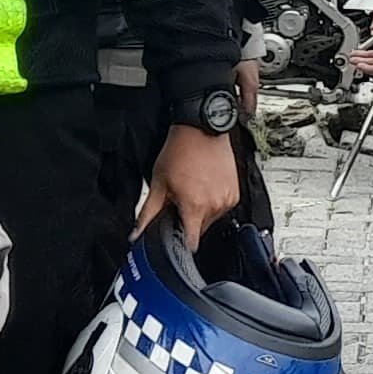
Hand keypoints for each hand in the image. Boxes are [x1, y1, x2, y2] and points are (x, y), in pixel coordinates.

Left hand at [138, 120, 242, 241]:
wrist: (202, 129)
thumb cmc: (180, 151)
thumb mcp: (158, 183)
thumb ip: (148, 213)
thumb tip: (137, 233)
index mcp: (195, 207)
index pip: (191, 244)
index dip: (180, 244)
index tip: (174, 238)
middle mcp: (215, 206)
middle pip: (200, 231)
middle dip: (188, 222)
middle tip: (179, 202)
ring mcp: (228, 200)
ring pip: (211, 220)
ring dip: (201, 212)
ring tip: (193, 190)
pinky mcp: (235, 193)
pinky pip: (221, 208)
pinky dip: (212, 203)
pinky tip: (205, 186)